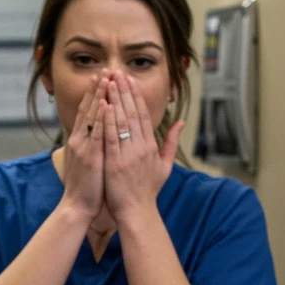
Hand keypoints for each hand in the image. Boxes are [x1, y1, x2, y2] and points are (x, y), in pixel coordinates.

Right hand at [60, 73, 109, 223]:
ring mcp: (83, 147)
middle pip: (88, 109)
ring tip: (106, 79)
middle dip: (97, 89)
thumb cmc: (85, 187)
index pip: (88, 113)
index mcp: (79, 141)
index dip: (94, 95)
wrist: (77, 206)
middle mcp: (78, 140)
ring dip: (100, 97)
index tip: (102, 78)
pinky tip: (106, 104)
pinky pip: (96, 133)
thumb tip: (94, 136)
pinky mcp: (89, 156)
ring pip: (92, 116)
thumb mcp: (85, 163)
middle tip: (105, 70)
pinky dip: (101, 117)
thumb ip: (90, 146)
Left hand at [103, 71, 184, 224]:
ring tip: (108, 82)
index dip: (135, 95)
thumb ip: (171, 143)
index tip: (128, 80)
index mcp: (151, 146)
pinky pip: (111, 137)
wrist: (137, 212)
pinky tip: (104, 106)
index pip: (143, 114)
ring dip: (114, 100)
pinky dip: (108, 121)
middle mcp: (141, 147)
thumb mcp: (165, 165)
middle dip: (124, 91)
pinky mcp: (116, 162)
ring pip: (121, 121)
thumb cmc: (147, 190)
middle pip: (132, 113)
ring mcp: (128, 154)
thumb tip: (180, 122)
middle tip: (116, 72)